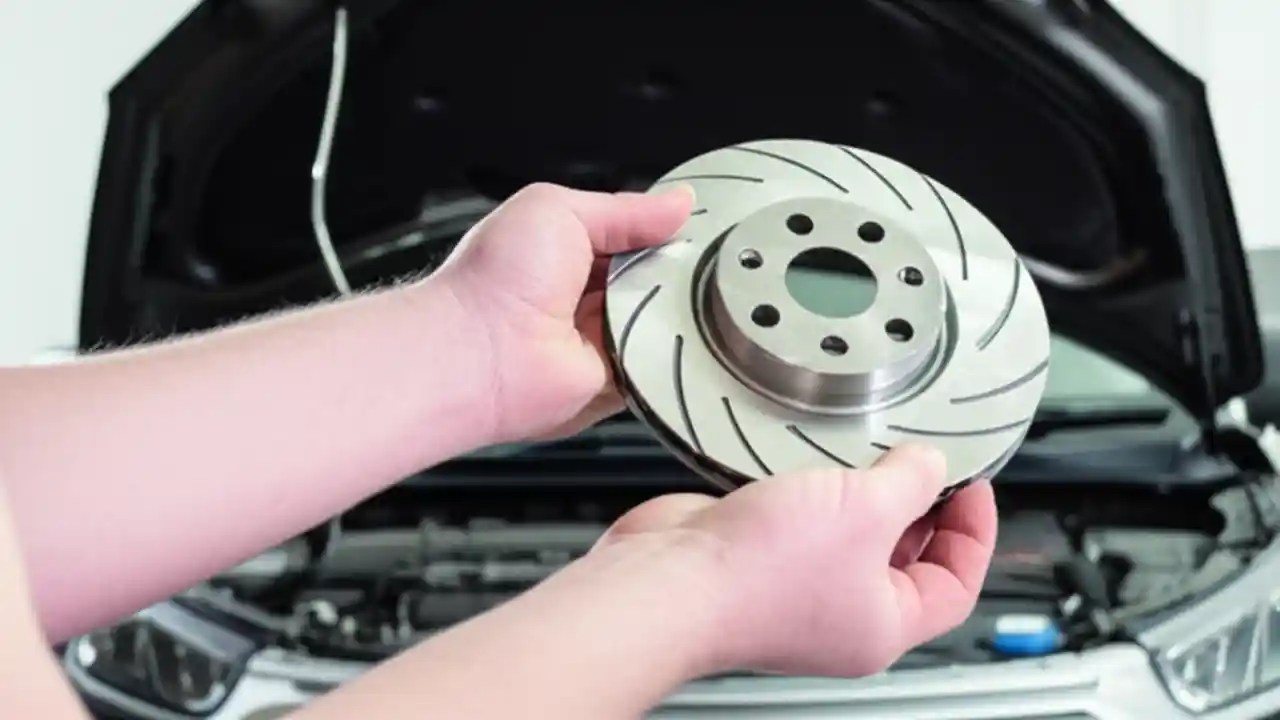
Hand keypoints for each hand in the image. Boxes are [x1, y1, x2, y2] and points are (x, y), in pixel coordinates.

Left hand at [434, 183, 695, 444]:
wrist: (478, 353)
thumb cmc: (500, 276)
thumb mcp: (560, 211)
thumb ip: (625, 209)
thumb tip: (683, 202)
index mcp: (573, 250)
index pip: (639, 237)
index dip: (672, 231)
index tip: (713, 225)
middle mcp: (590, 296)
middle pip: (660, 279)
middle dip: (685, 270)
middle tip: (718, 262)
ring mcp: (605, 341)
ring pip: (667, 320)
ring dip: (683, 309)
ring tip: (711, 296)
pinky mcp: (617, 383)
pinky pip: (662, 364)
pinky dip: (677, 351)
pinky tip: (696, 335)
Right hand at [595, 445, 998, 677]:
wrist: (668, 580)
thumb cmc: (759, 575)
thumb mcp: (866, 510)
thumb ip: (910, 481)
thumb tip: (930, 464)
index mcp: (882, 623)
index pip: (956, 582)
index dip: (974, 529)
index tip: (971, 480)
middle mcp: (839, 612)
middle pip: (904, 557)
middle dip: (916, 503)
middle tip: (920, 454)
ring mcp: (795, 585)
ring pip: (846, 533)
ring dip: (858, 490)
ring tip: (869, 447)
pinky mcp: (755, 554)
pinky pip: (798, 516)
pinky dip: (809, 485)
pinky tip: (810, 455)